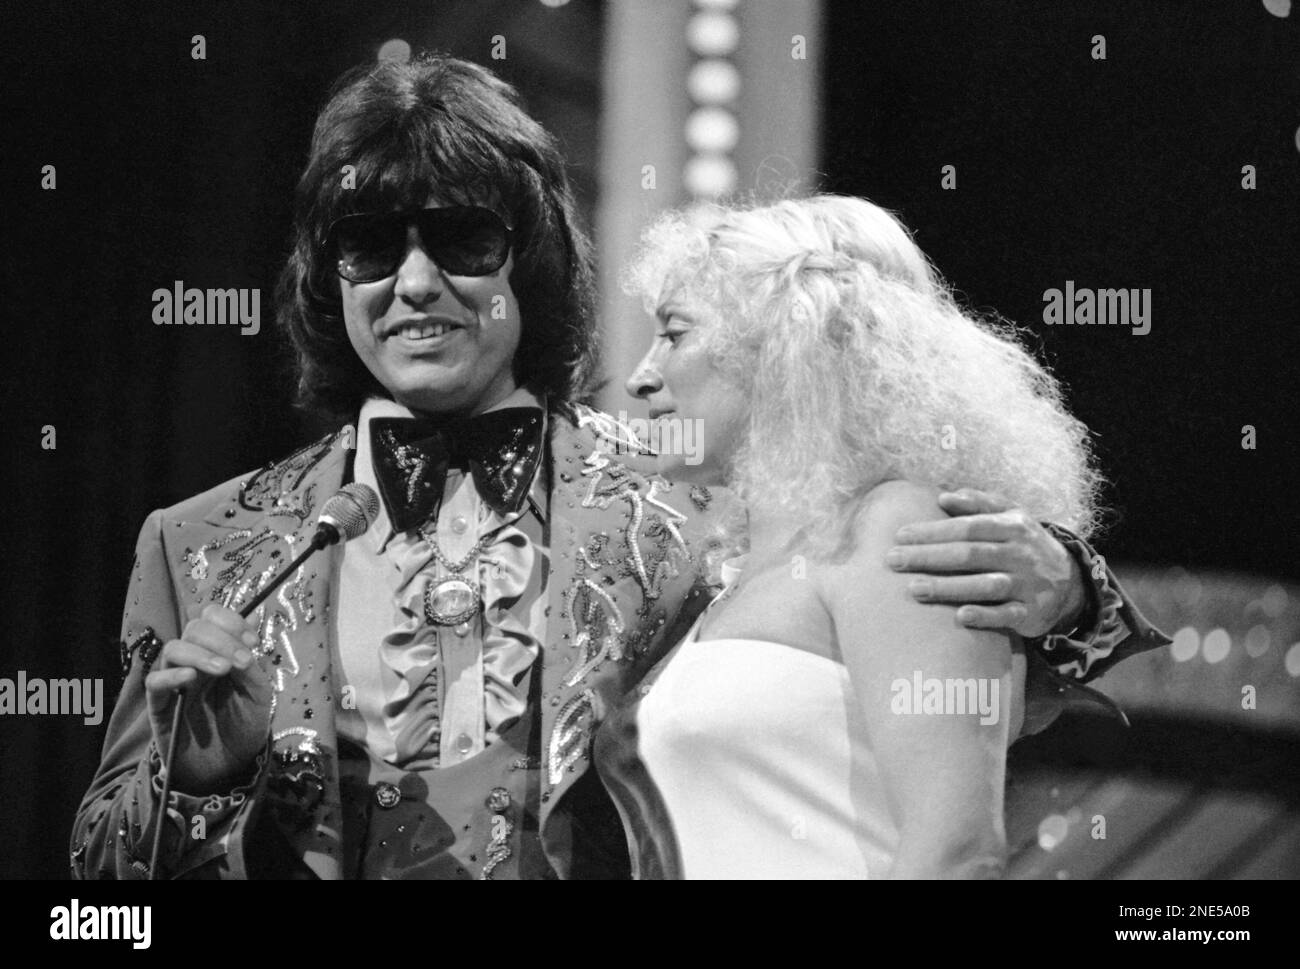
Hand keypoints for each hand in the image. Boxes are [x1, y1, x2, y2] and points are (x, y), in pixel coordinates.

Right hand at [145, 604, 273, 795]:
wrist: (229, 768)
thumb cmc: (244, 727)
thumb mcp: (260, 695)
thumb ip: (253, 665)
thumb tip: (249, 630)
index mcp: (220, 653)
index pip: (213, 618)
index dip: (231, 621)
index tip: (253, 642)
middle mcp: (197, 662)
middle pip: (194, 628)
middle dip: (220, 638)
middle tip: (241, 661)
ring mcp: (177, 682)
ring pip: (174, 648)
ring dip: (200, 653)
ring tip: (223, 669)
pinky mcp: (160, 706)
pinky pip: (154, 682)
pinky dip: (172, 674)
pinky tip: (191, 678)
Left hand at [884, 489, 1083, 636]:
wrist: (1070, 582)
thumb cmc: (1024, 544)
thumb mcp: (1011, 517)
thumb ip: (979, 503)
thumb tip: (944, 497)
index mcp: (1012, 527)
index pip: (967, 527)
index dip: (933, 531)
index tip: (899, 536)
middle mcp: (1020, 554)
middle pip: (970, 554)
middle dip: (929, 557)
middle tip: (893, 561)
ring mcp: (1027, 585)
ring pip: (985, 585)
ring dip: (949, 588)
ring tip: (914, 589)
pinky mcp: (1031, 613)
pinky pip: (1007, 615)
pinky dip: (985, 616)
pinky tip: (960, 617)